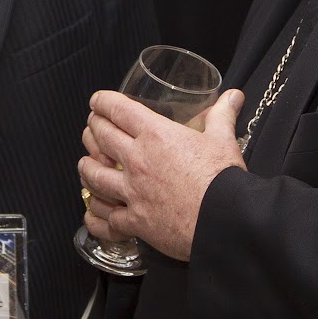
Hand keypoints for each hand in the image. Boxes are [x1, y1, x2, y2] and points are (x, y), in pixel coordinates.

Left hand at [78, 88, 245, 260]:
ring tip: (85, 165)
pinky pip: (106, 220)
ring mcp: (132, 193)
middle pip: (101, 138)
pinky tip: (92, 214)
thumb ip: (222, 116)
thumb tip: (232, 96)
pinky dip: (95, 218)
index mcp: (155, 136)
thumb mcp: (223, 140)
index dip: (103, 102)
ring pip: (94, 177)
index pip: (119, 110)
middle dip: (92, 129)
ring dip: (86, 168)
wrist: (225, 221)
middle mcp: (137, 161)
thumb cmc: (223, 180)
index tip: (97, 102)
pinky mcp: (135, 222)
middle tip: (91, 127)